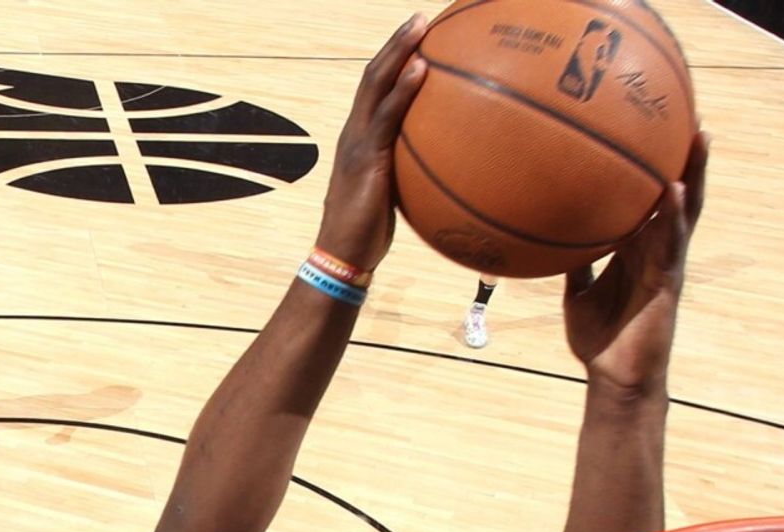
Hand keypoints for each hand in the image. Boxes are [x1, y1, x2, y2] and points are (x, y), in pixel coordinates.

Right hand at [313, 13, 428, 273]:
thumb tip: (440, 171)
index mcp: (360, 138)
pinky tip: (423, 69)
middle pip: (374, 74)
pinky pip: (387, 116)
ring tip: (421, 26)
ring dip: (399, 51)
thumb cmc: (369, 232)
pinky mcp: (366, 158)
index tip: (417, 36)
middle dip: (397, 42)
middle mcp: (354, 132)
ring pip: (376, 84)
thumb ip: (409, 174)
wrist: (343, 256)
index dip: (393, 59)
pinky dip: (404, 89)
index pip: (375, 88)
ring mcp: (357, 142)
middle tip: (421, 17)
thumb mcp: (392, 195)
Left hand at [562, 131, 708, 393]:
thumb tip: (551, 240)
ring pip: (686, 211)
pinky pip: (671, 244)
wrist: (613, 378)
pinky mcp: (667, 284)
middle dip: (687, 156)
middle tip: (690, 112)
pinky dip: (673, 216)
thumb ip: (575, 264)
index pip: (655, 198)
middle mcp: (658, 250)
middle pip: (679, 193)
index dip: (662, 165)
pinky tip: (674, 190)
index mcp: (639, 248)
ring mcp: (667, 265)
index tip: (661, 125)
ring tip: (699, 135)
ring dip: (694, 173)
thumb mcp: (578, 292)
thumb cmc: (599, 338)